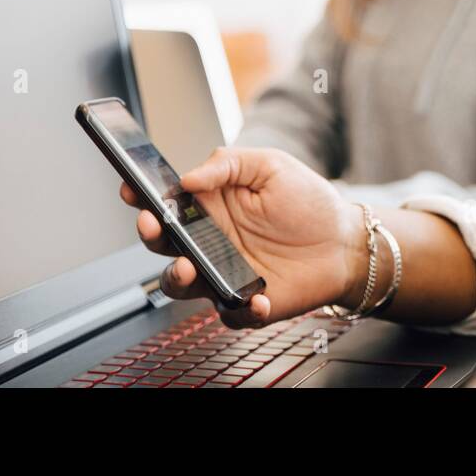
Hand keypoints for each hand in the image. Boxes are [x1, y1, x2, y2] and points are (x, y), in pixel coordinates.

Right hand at [119, 147, 363, 328]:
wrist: (344, 241)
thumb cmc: (307, 201)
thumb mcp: (270, 165)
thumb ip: (228, 163)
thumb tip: (188, 176)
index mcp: (209, 205)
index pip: (164, 201)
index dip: (141, 195)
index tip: (131, 187)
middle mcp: (208, 241)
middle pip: (162, 243)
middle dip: (150, 234)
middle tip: (154, 224)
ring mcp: (222, 272)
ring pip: (182, 283)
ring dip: (179, 276)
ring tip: (191, 267)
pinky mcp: (244, 302)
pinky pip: (230, 313)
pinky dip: (240, 309)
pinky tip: (256, 298)